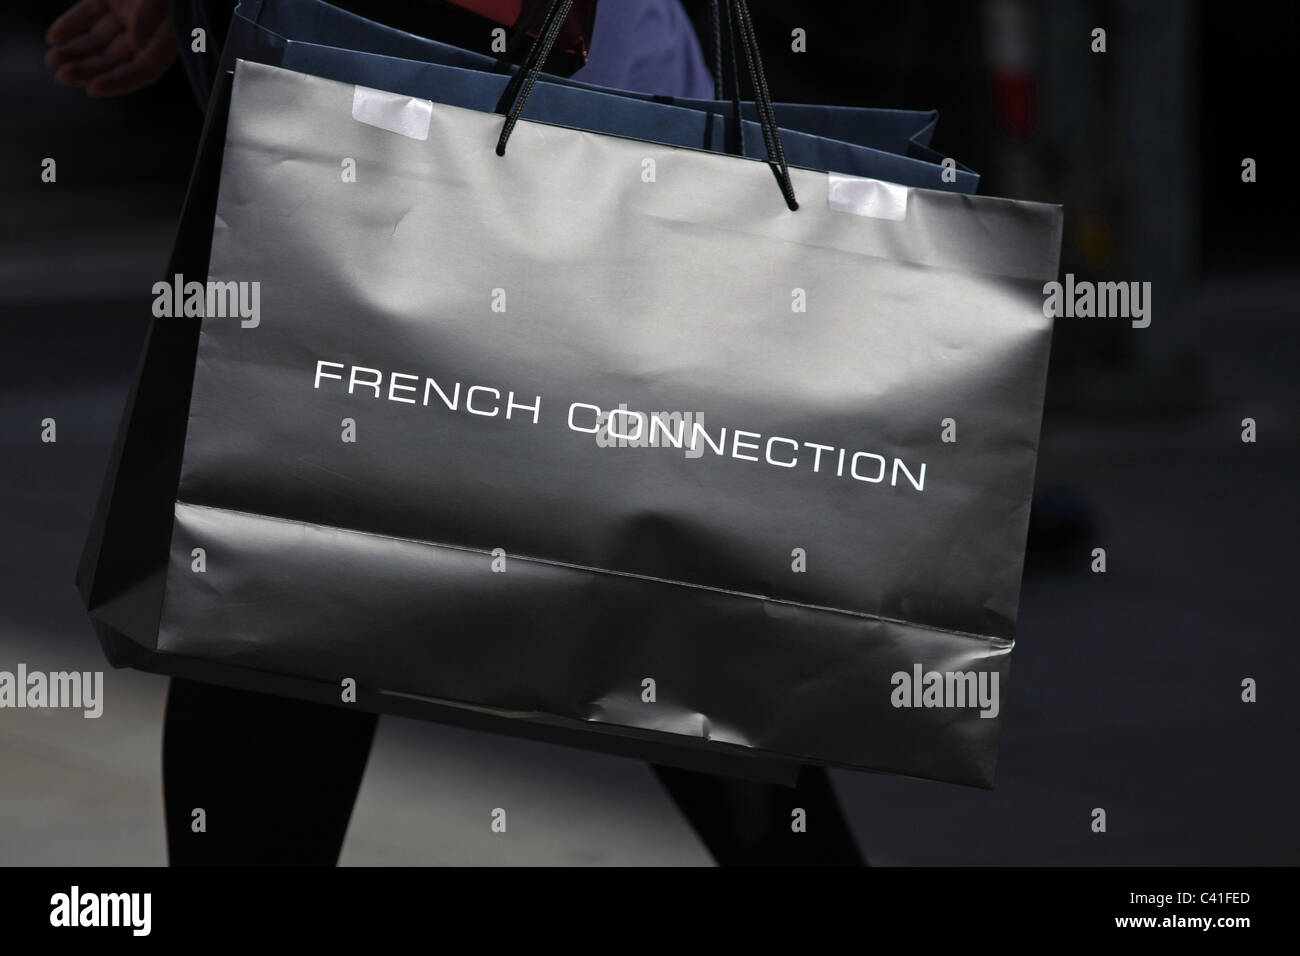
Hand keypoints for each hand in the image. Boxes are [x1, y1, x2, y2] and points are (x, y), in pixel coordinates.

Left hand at [46, 0, 177, 95]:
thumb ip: (152, 16)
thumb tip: (136, 39)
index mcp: (168, 36)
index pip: (143, 70)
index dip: (119, 81)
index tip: (93, 88)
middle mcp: (147, 29)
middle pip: (116, 60)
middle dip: (89, 69)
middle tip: (63, 76)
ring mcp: (128, 13)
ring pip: (99, 41)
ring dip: (76, 52)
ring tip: (54, 60)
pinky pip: (88, 15)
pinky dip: (71, 26)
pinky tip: (55, 37)